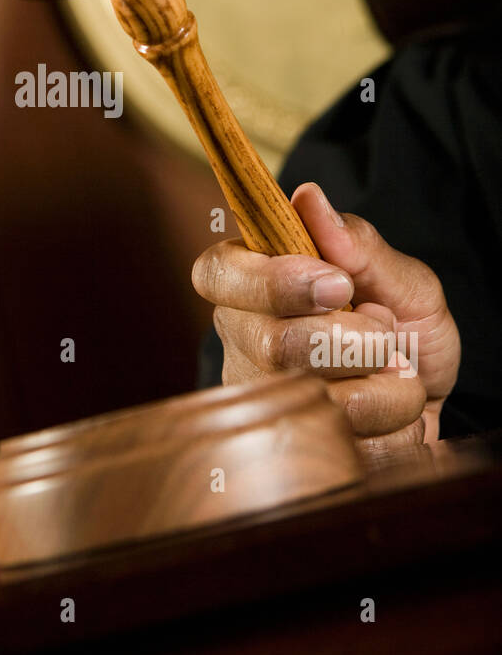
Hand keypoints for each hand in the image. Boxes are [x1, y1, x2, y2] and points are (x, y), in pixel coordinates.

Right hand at [192, 183, 459, 459]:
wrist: (437, 404)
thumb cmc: (407, 331)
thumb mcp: (402, 282)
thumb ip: (359, 246)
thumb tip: (308, 198)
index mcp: (255, 287)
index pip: (217, 273)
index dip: (272, 282)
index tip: (338, 285)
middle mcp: (246, 343)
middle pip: (271, 345)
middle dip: (349, 341)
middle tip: (386, 333)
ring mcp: (264, 403)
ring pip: (313, 400)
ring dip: (384, 386)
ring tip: (398, 372)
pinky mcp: (293, 455)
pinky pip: (344, 448)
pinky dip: (393, 427)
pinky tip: (392, 416)